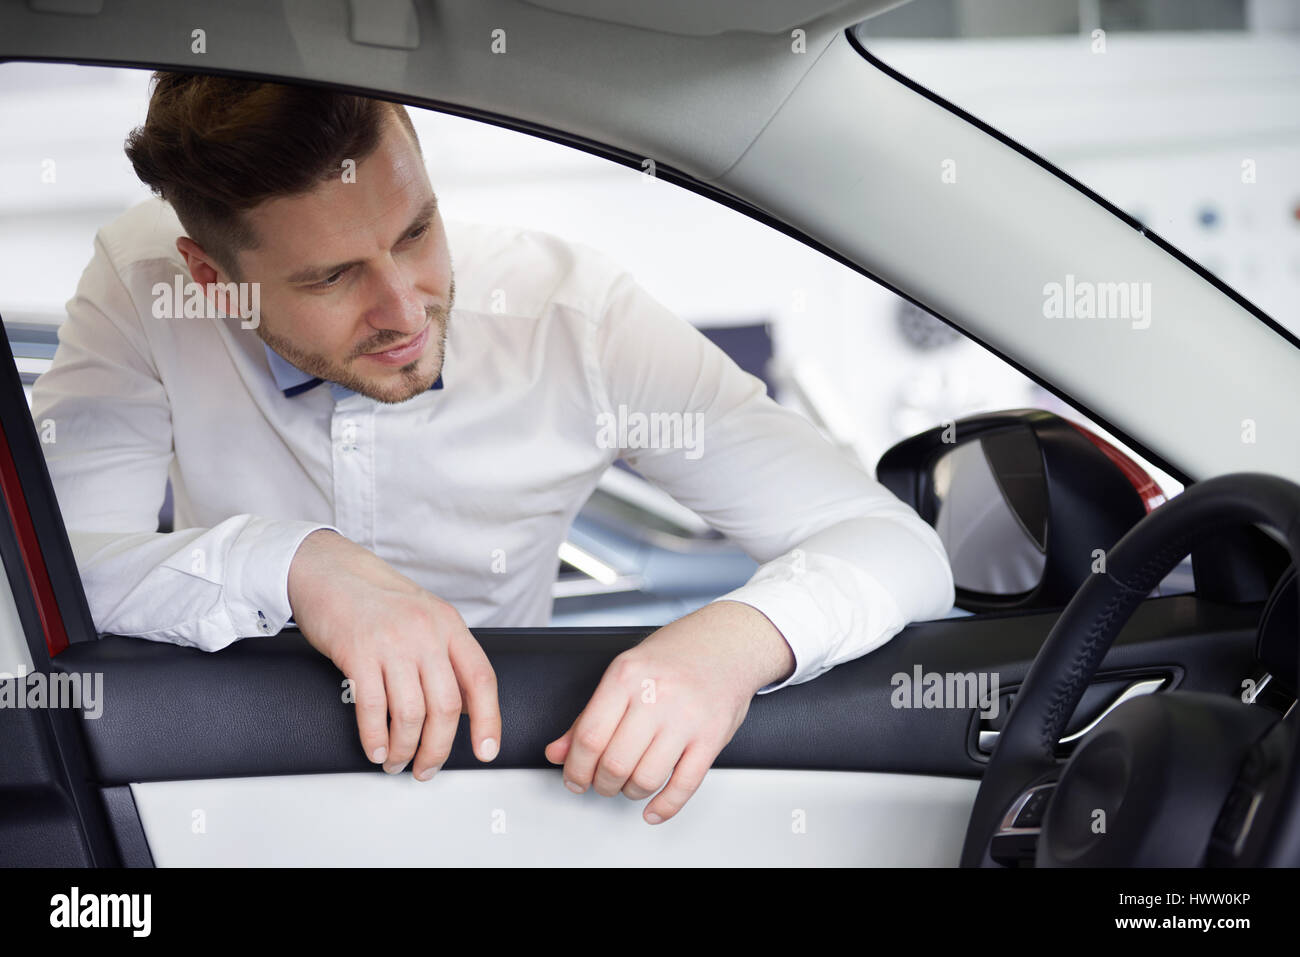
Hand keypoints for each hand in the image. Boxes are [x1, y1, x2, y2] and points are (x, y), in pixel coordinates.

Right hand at [287, 529, 499, 778]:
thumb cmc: (376, 598)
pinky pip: (372, 708)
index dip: (489, 720)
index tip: (486, 751)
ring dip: (404, 748)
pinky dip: (375, 737)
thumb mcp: (425, 617)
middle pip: (446, 706)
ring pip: (410, 714)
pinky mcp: (357, 652)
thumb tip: (465, 705)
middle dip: (438, 748)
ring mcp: (391, 642)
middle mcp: (425, 633)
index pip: (481, 679)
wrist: (329, 571)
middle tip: (427, 768)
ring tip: (396, 762)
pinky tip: (375, 748)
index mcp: (449, 625)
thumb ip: (446, 654)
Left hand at [544, 600, 793, 823]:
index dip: (575, 768)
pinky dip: (664, 807)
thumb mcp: (624, 673)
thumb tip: (558, 752)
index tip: (575, 779)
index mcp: (626, 676)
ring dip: (630, 793)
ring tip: (629, 786)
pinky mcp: (712, 737)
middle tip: (602, 783)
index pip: (589, 736)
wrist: (728, 642)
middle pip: (615, 763)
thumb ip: (588, 715)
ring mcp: (687, 718)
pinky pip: (684, 785)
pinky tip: (653, 809)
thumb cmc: (675, 656)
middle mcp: (656, 696)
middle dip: (602, 784)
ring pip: (646, 778)